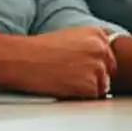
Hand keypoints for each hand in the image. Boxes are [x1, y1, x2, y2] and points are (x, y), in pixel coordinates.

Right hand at [0, 26, 116, 98]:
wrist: (22, 58)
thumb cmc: (39, 49)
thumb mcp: (71, 36)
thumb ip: (88, 45)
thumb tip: (98, 60)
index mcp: (97, 33)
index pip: (109, 54)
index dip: (96, 64)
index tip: (82, 67)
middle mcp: (101, 48)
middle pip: (109, 70)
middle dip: (96, 76)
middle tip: (72, 77)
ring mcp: (97, 66)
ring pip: (102, 85)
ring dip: (88, 87)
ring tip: (66, 81)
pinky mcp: (90, 84)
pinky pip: (93, 96)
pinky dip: (81, 96)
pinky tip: (65, 87)